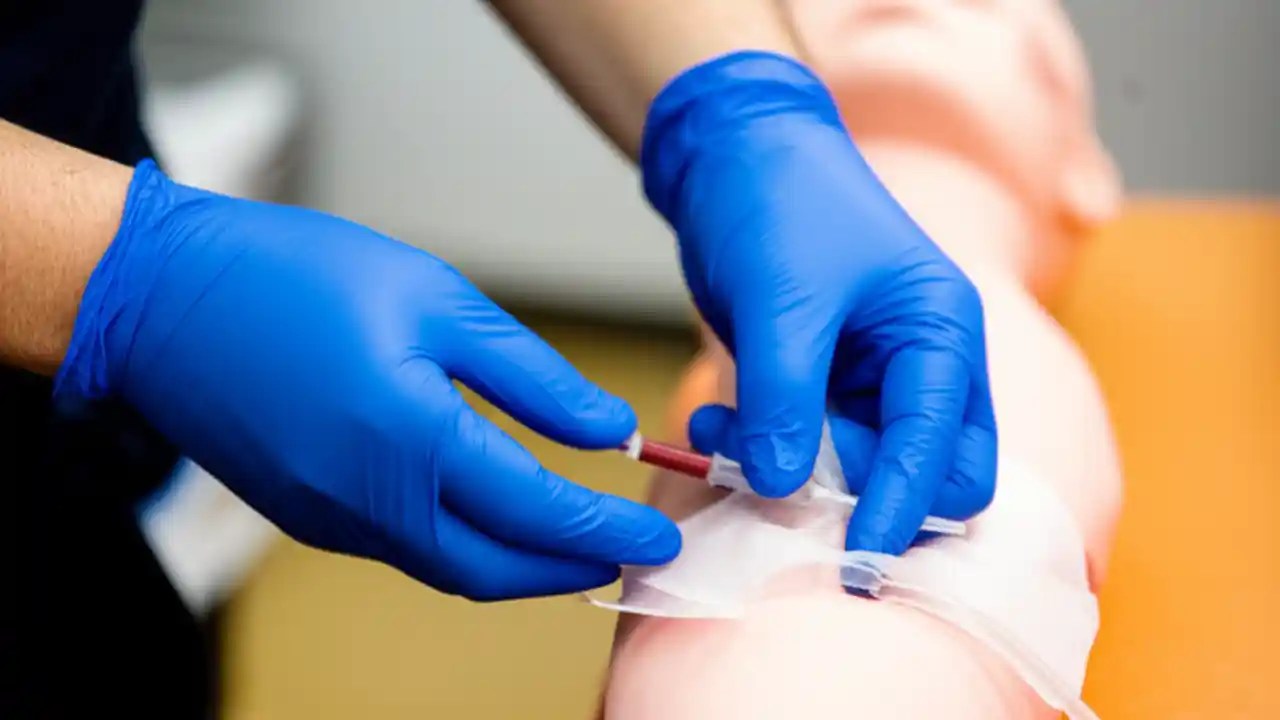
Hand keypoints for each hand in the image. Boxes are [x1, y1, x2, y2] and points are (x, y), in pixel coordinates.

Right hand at [56, 161, 679, 599]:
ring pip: (452, 569)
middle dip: (574, 570)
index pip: (537, 510)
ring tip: (578, 544)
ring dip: (523, 567)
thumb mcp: (435, 301)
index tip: (660, 534)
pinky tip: (496, 518)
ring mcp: (333, 521)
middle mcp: (369, 502)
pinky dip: (467, 548)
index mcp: (409, 440)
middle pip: (498, 568)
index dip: (606, 529)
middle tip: (632, 555)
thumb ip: (530, 377)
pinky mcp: (310, 519)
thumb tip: (609, 428)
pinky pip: (408, 552)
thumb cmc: (297, 277)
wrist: (162, 298)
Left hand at [642, 52, 996, 553]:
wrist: (734, 159)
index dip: (900, 509)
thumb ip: (785, 399)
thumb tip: (781, 491)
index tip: (858, 566)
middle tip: (787, 490)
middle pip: (930, 476)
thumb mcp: (782, 301)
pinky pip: (811, 450)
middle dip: (861, 497)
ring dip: (794, 475)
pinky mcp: (827, 387)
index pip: (941, 448)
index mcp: (942, 333)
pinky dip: (766, 452)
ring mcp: (875, 380)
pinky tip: (715, 426)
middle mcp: (924, 364)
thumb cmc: (778, 204)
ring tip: (723, 438)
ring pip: (860, 470)